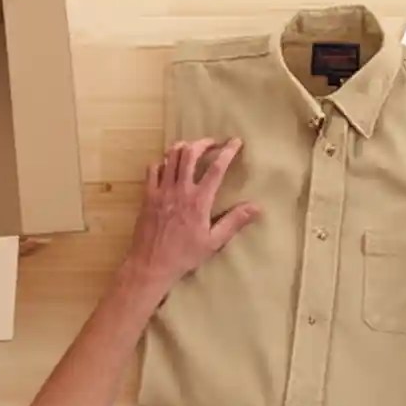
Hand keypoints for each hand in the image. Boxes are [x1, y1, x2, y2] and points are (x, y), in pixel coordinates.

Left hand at [125, 137, 259, 292]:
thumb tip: (257, 207)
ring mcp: (161, 191)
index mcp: (199, 200)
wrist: (151, 264)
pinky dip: (162, 162)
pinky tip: (168, 165)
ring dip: (183, 148)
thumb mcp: (214, 242)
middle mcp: (180, 190)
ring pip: (170, 157)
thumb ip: (234, 221)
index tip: (236, 142)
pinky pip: (153, 169)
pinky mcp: (147, 195)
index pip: (216, 168)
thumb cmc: (184, 255)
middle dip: (204, 143)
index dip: (228, 151)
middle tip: (213, 144)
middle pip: (191, 154)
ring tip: (192, 148)